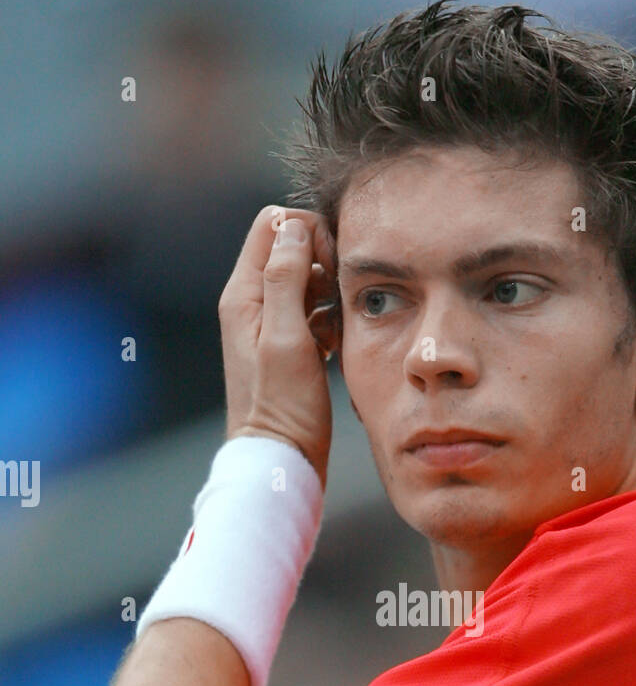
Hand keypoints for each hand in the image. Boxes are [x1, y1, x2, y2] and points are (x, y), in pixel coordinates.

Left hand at [218, 205, 338, 486]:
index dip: (308, 234)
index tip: (330, 269)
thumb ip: (286, 279)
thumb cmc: (283, 409)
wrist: (281, 461)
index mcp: (243, 294)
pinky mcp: (290, 347)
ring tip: (341, 324)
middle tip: (340, 297)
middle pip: (292, 248)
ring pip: (308, 280)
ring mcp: (270, 326)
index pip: (274, 224)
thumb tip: (294, 229)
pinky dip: (331, 319)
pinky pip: (315, 312)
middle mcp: (252, 304)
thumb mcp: (286, 339)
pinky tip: (337, 344)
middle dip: (324, 261)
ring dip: (331, 292)